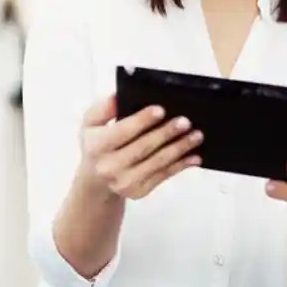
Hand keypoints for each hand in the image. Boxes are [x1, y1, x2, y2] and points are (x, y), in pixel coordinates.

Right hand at [76, 94, 202, 200]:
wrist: (96, 179)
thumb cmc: (98, 143)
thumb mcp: (91, 123)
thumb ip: (103, 107)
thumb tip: (119, 95)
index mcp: (95, 146)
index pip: (121, 132)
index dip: (142, 121)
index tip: (161, 109)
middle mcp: (108, 167)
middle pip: (143, 148)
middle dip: (166, 133)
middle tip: (185, 121)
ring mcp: (124, 182)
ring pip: (157, 163)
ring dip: (179, 149)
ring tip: (196, 135)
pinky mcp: (138, 191)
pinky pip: (163, 176)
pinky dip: (181, 165)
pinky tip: (194, 156)